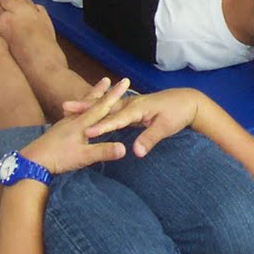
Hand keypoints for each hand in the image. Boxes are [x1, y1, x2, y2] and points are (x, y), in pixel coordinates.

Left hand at [19, 77, 131, 175]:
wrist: (32, 162)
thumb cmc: (58, 158)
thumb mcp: (84, 156)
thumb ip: (104, 151)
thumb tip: (124, 148)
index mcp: (82, 124)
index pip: (102, 106)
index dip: (115, 94)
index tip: (124, 81)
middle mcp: (74, 120)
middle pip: (90, 102)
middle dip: (100, 91)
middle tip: (107, 79)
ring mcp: (64, 124)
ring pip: (81, 108)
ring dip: (90, 98)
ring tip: (94, 92)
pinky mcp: (58, 131)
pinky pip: (74, 115)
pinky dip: (80, 109)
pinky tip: (77, 114)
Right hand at [67, 87, 202, 157]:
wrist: (188, 101)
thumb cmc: (178, 114)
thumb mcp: (166, 128)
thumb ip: (149, 139)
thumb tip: (136, 152)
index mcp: (138, 108)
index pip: (117, 119)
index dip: (102, 126)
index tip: (86, 133)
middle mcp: (132, 103)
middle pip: (105, 108)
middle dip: (85, 109)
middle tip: (65, 108)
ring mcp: (131, 104)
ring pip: (106, 106)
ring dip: (88, 107)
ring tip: (68, 108)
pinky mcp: (132, 107)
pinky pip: (111, 108)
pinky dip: (97, 109)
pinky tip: (86, 112)